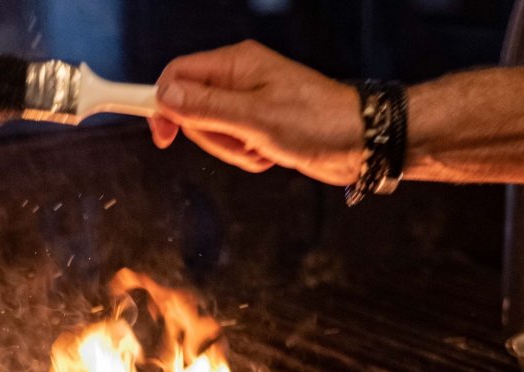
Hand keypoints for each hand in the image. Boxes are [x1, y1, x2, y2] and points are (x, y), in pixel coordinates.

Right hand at [150, 40, 363, 184]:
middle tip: (241, 140)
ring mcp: (248, 103)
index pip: (178, 75)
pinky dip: (248, 156)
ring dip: (233, 149)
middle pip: (191, 109)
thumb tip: (165, 96)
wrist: (360, 142)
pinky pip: (234, 145)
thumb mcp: (255, 117)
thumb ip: (207, 107)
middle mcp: (239, 79)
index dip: (163, 104)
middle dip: (211, 136)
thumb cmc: (316, 122)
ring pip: (212, 132)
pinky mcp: (259, 126)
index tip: (162, 135)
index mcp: (236, 63)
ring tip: (263, 148)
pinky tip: (271, 154)